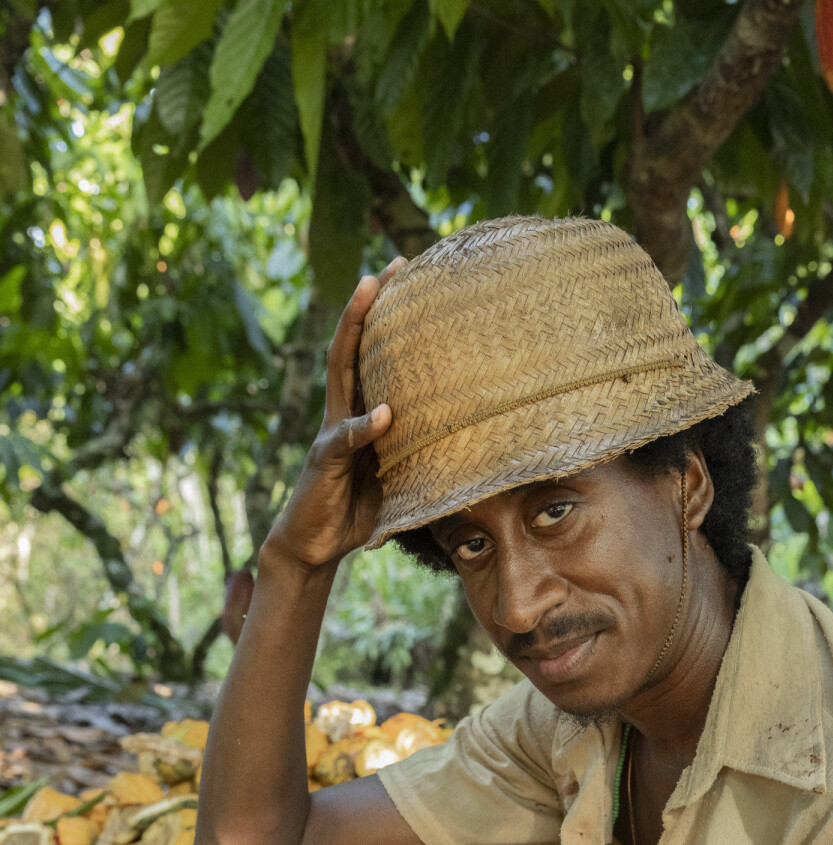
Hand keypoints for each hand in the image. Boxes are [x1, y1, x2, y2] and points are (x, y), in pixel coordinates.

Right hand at [265, 259, 405, 574]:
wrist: (315, 546)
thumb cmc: (356, 512)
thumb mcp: (398, 481)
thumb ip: (421, 459)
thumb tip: (471, 451)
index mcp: (360, 415)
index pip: (372, 357)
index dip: (386, 319)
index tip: (408, 278)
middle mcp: (342, 413)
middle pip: (353, 346)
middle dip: (369, 303)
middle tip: (392, 263)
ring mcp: (331, 434)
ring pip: (341, 371)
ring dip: (354, 329)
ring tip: (369, 291)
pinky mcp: (325, 462)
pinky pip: (346, 440)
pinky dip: (365, 427)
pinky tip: (385, 414)